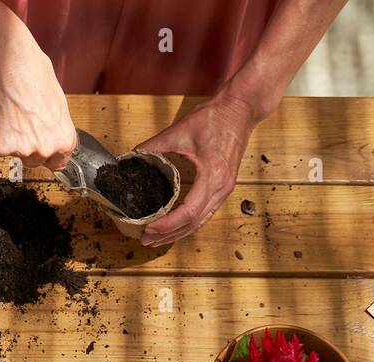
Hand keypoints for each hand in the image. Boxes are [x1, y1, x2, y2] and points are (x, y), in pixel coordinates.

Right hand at [0, 43, 76, 171]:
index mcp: (64, 139)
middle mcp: (45, 149)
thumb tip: (51, 134)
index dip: (48, 154)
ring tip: (8, 112)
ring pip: (13, 154)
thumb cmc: (32, 71)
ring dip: (9, 140)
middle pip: (34, 161)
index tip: (40, 145)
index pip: (58, 162)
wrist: (6, 59)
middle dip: (27, 146)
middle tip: (20, 120)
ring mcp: (21, 150)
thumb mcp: (57, 102)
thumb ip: (56, 126)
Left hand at [136, 95, 259, 245]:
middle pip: (194, 223)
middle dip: (169, 235)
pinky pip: (206, 213)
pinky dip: (189, 223)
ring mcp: (225, 189)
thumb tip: (133, 157)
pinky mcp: (224, 187)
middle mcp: (222, 187)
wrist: (240, 109)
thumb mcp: (180, 130)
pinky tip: (175, 227)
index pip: (189, 212)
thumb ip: (154, 145)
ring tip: (156, 239)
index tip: (149, 228)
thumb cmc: (215, 117)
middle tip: (145, 240)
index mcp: (213, 174)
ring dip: (178, 233)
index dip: (168, 224)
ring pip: (201, 221)